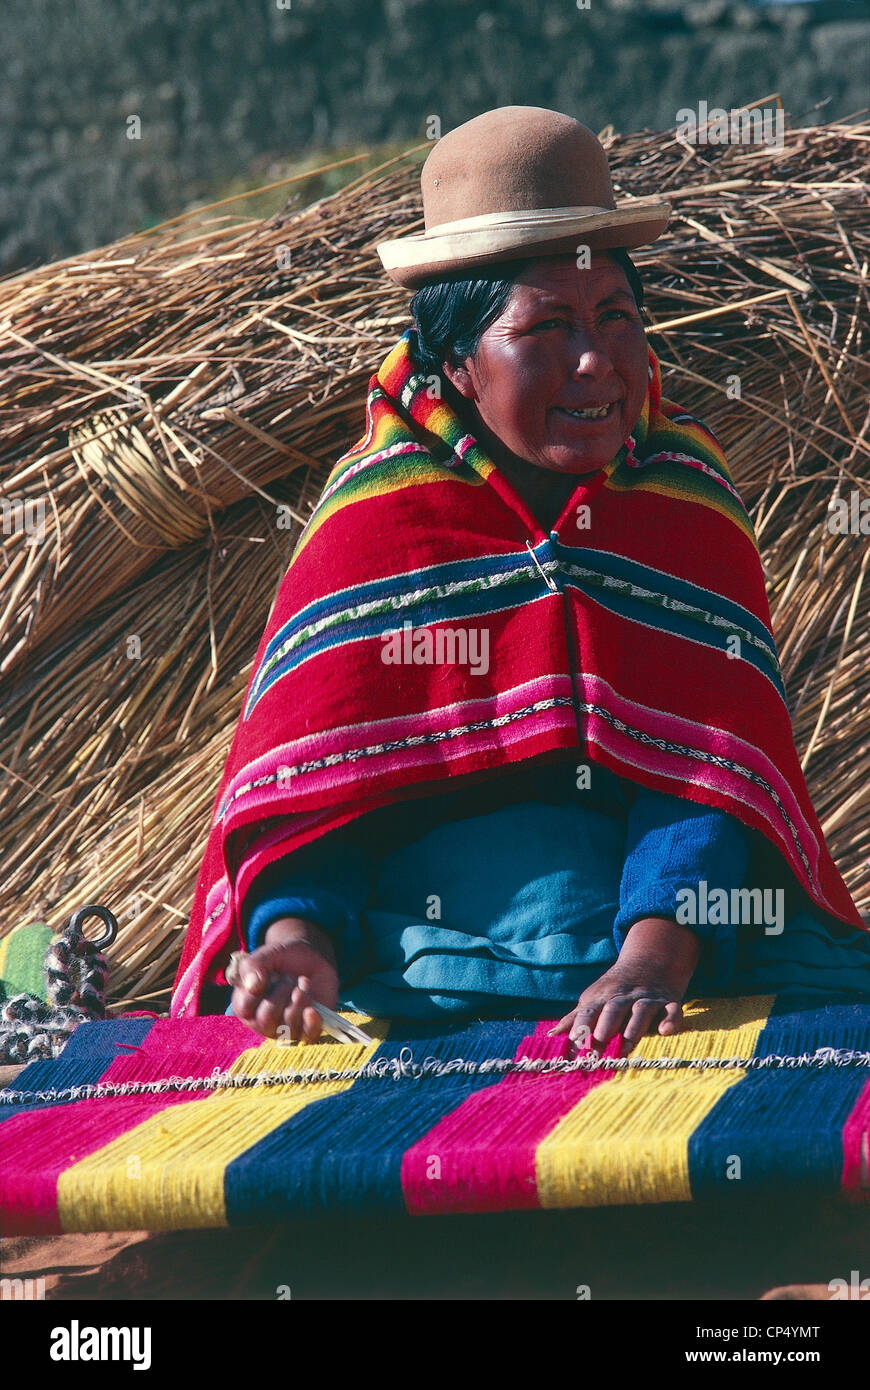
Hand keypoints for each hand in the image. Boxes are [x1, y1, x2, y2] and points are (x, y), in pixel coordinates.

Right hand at [228, 917, 338, 1042]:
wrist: (310, 957)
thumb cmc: (282, 958)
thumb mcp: (265, 954)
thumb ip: (252, 966)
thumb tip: (253, 986)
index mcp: (244, 1005)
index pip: (245, 1008)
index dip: (259, 989)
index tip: (270, 973)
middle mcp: (262, 1022)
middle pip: (266, 1020)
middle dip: (281, 993)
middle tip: (288, 977)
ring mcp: (285, 1028)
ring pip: (288, 1027)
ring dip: (299, 999)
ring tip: (303, 982)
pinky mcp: (307, 1028)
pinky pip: (308, 1036)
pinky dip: (311, 1023)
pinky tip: (312, 1009)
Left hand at [548, 917, 700, 1052]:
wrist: (650, 962)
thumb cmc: (615, 989)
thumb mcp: (594, 999)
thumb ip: (575, 1019)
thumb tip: (551, 1036)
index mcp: (603, 997)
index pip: (589, 1011)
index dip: (581, 1027)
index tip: (574, 1045)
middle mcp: (624, 997)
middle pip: (613, 1009)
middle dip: (605, 1027)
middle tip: (597, 1048)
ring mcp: (647, 998)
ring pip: (641, 1010)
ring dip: (633, 1028)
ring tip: (627, 1047)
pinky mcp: (669, 1001)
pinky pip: (672, 1009)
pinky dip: (670, 1019)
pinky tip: (665, 1031)